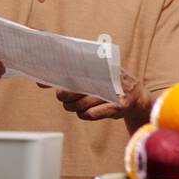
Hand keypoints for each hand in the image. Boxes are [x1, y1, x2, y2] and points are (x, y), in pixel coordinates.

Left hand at [36, 70, 150, 126]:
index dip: (58, 75)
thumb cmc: (110, 84)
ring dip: (75, 107)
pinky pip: (91, 114)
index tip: (42, 80)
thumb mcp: (96, 74)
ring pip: (80, 104)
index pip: (74, 67)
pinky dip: (86, 114)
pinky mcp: (118, 106)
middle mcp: (108, 75)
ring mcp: (114, 91)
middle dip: (65, 96)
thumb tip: (41, 81)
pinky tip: (88, 111)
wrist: (137, 97)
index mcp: (101, 63)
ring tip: (78, 104)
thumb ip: (72, 76)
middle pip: (74, 89)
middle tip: (64, 96)